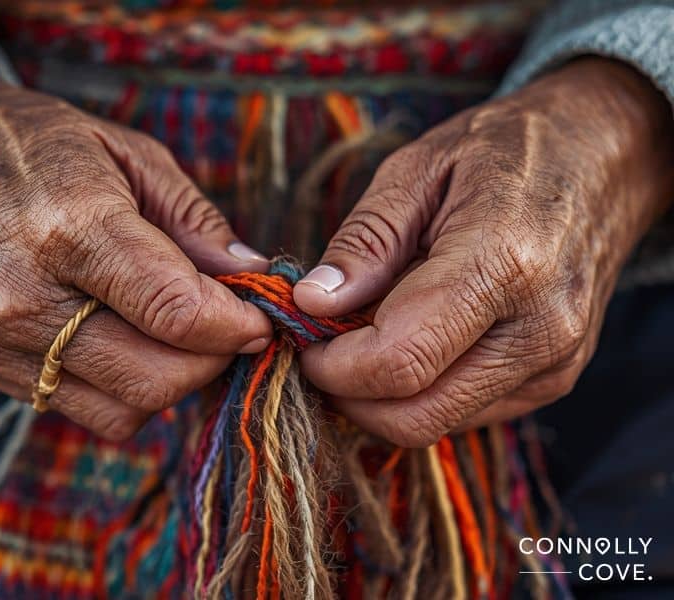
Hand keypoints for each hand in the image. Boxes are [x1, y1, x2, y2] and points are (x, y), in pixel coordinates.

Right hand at [0, 56, 271, 439]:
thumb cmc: (34, 144)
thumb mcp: (129, 154)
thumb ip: (195, 222)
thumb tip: (252, 276)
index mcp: (72, 228)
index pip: (176, 312)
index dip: (237, 326)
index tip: (260, 319)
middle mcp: (27, 296)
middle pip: (155, 377)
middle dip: (211, 361)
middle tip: (228, 328)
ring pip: (124, 409)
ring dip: (172, 383)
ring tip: (181, 337)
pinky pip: (81, 409)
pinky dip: (126, 390)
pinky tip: (132, 343)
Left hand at [294, 58, 673, 445]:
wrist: (601, 160)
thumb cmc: (506, 152)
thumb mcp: (417, 170)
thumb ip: (364, 243)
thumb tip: (311, 303)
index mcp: (503, 265)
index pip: (398, 361)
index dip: (331, 364)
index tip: (302, 332)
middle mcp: (539, 331)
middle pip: (414, 415)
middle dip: (348, 391)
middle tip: (323, 342)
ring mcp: (553, 364)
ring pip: (435, 423)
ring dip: (381, 393)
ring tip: (368, 331)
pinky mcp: (553, 381)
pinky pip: (463, 412)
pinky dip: (420, 388)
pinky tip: (413, 337)